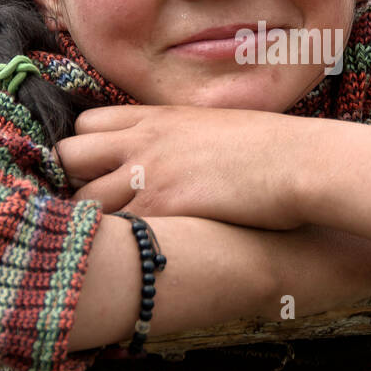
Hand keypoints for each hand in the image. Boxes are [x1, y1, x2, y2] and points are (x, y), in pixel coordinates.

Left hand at [56, 105, 313, 230]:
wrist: (300, 162)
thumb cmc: (271, 147)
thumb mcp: (215, 126)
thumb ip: (181, 136)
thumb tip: (175, 153)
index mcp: (157, 117)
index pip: (87, 123)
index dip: (85, 150)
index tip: (97, 173)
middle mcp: (143, 140)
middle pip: (70, 154)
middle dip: (73, 181)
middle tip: (94, 207)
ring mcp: (148, 173)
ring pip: (82, 199)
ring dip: (90, 221)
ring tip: (107, 239)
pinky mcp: (163, 207)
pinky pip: (113, 228)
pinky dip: (113, 243)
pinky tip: (127, 254)